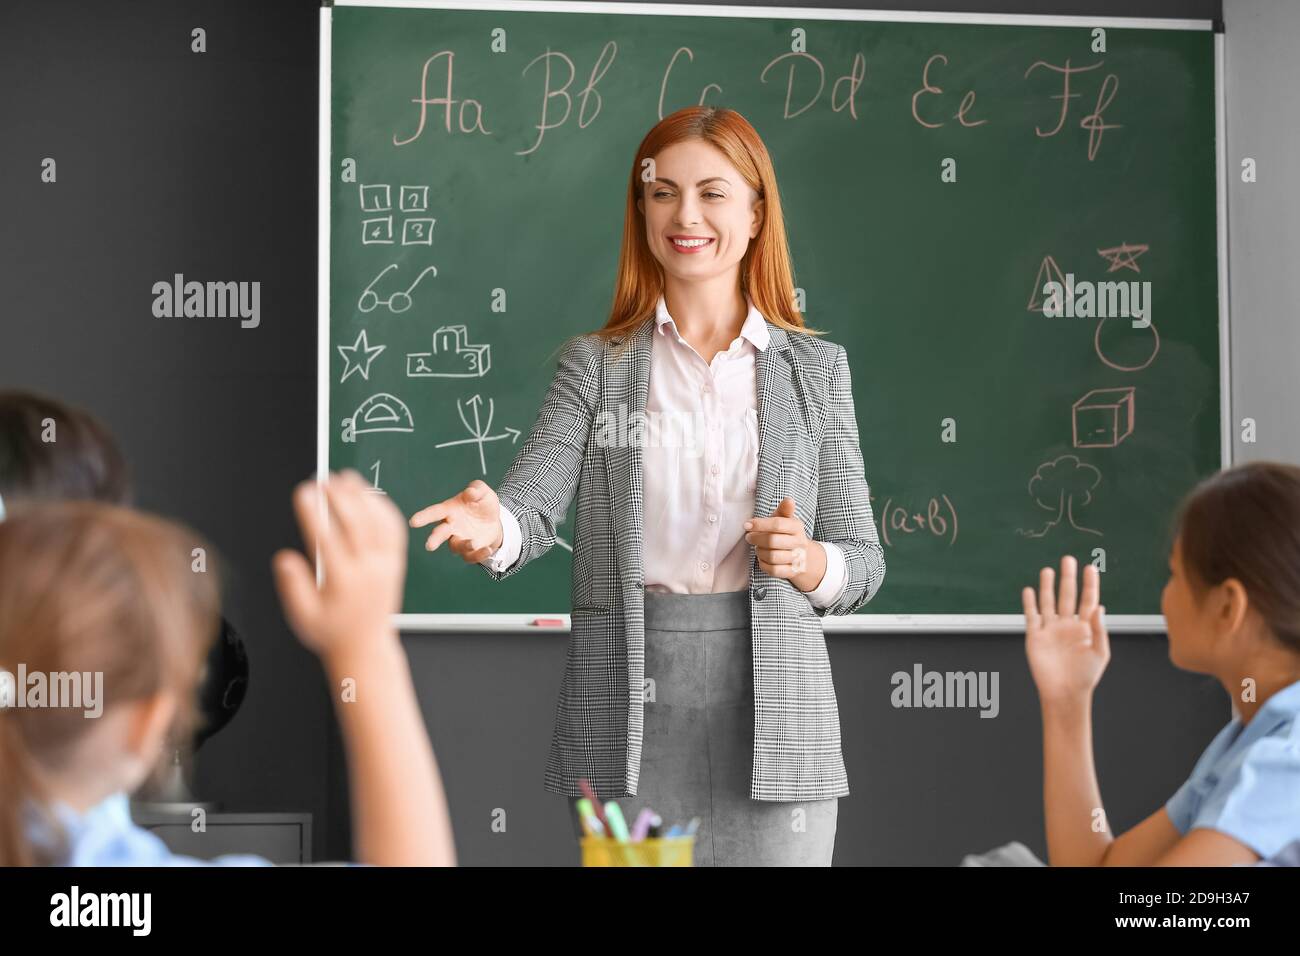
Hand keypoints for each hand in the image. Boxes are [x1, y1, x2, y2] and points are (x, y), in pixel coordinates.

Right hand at [273, 470, 406, 659]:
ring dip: (362, 496)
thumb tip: (284, 558)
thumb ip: (292, 586)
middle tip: (322, 478)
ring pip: (378, 522)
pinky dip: (383, 508)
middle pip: (356, 524)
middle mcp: (369, 570)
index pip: (328, 539)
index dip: (314, 512)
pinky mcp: (396, 562)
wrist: (365, 646)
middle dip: (339, 497)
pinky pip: (394, 529)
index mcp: (344, 582)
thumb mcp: (303, 616)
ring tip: (345, 477)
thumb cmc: (331, 631)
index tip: (302, 492)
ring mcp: (387, 564)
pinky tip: (368, 494)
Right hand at [409, 479, 503, 563]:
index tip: (413, 521)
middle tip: (430, 545)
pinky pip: (470, 556)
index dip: (424, 516)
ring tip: (473, 543)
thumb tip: (470, 492)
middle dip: (434, 539)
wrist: (494, 519)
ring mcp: (459, 540)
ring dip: (463, 545)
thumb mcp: (482, 492)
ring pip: (456, 547)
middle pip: (439, 533)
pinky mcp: (469, 551)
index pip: (435, 512)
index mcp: (450, 510)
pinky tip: (488, 549)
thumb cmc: (482, 503)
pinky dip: (478, 555)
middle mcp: (451, 526)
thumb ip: (477, 489)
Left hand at [744, 497, 825, 592]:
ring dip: (760, 552)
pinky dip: (764, 565)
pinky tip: (762, 559)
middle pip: (773, 541)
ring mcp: (797, 558)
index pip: (777, 524)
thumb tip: (789, 500)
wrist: (803, 556)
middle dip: (756, 539)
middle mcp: (800, 542)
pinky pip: (774, 570)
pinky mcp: (792, 572)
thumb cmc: (787, 534)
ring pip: (772, 557)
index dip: (760, 524)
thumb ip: (784, 510)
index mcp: (797, 526)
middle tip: (749, 537)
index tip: (747, 525)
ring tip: (758, 548)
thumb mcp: (785, 520)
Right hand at [1023, 555, 1109, 705]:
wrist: (1065, 693)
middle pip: (1067, 595)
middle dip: (1068, 578)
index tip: (1090, 568)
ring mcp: (1051, 629)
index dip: (1090, 584)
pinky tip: (1030, 590)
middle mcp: (1067, 624)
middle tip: (1068, 560)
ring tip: (1048, 570)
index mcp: (1085, 627)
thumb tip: (1100, 607)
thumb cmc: (1086, 676)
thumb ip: (1099, 629)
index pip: (1088, 600)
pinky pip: (1031, 615)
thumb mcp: (1100, 652)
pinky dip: (1030, 603)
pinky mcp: (1035, 636)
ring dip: (1048, 586)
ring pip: (1048, 601)